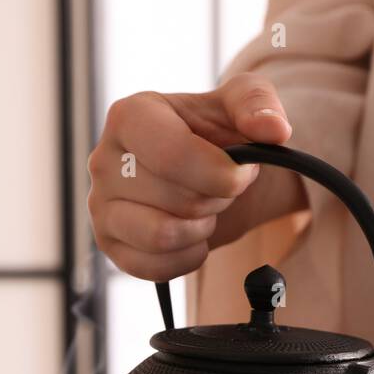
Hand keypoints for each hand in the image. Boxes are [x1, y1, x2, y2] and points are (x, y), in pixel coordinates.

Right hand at [88, 74, 306, 280]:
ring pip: (162, 236)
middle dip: (216, 198)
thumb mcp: (239, 105)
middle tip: (221, 187)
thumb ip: (258, 104)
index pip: (171, 155)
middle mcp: (104, 161)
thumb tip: (274, 129)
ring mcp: (100, 207)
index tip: (241, 172)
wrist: (199, 170)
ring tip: (205, 210)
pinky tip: (193, 235)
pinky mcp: (109, 245)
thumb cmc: (213, 134)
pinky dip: (187, 258)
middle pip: (176, 198)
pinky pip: (154, 268)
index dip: (219, 173)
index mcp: (129, 116)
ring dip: (200, 228)